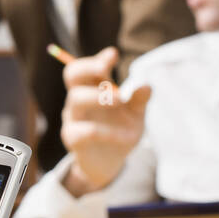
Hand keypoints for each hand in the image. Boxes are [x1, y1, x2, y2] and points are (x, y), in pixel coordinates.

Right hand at [59, 46, 150, 194]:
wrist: (109, 163)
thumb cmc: (120, 131)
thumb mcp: (135, 115)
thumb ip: (139, 100)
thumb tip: (146, 85)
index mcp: (94, 88)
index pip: (88, 67)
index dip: (98, 59)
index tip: (113, 54)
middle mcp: (80, 99)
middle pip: (72, 75)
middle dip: (87, 68)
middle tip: (105, 69)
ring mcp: (74, 118)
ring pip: (75, 99)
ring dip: (97, 97)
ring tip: (119, 100)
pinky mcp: (73, 138)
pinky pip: (85, 131)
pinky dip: (107, 132)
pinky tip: (124, 137)